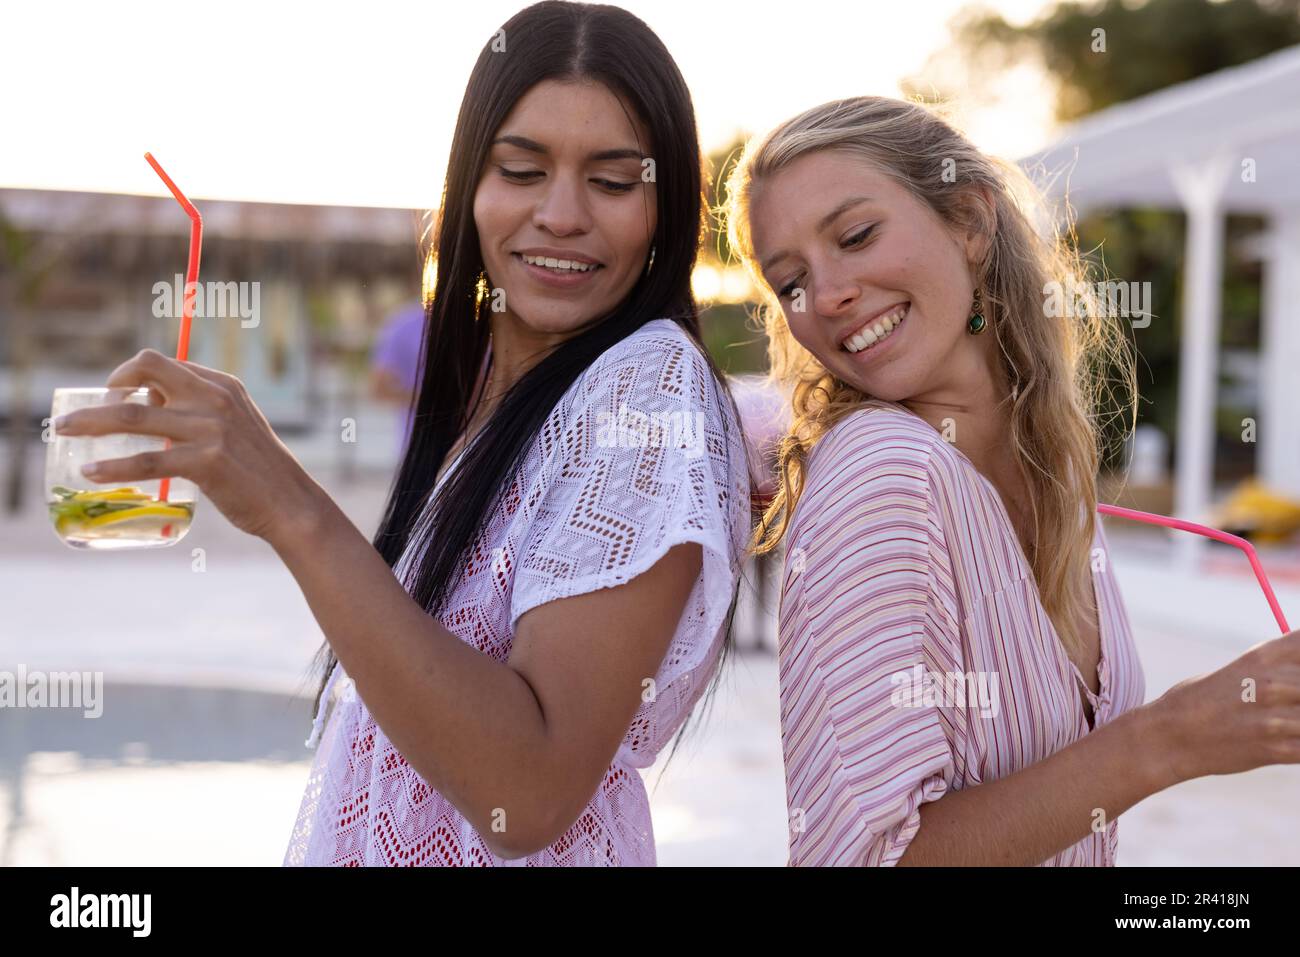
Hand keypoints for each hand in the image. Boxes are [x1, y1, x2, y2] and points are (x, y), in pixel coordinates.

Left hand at [53, 348, 327, 545]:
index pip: (161, 364)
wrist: (290, 503)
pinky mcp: (206, 462)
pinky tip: (92, 472)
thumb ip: (198, 413)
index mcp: (221, 385)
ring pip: (133, 417)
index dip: (128, 376)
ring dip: (89, 423)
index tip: (112, 396)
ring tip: (63, 432)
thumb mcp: (234, 426)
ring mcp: (210, 429)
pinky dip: (113, 467)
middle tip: (79, 414)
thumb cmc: (258, 470)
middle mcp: (214, 399)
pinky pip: (146, 460)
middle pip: (144, 373)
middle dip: (104, 389)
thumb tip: (150, 410)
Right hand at [1148, 628, 1299, 782]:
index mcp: (1263, 655)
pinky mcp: (1276, 750)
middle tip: (1291, 703)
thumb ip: (1279, 669)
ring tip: (1285, 724)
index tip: (1297, 671)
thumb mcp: (1241, 670)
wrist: (1169, 738)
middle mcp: (1272, 683)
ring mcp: (1275, 719)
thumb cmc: (1200, 701)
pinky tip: (1289, 741)